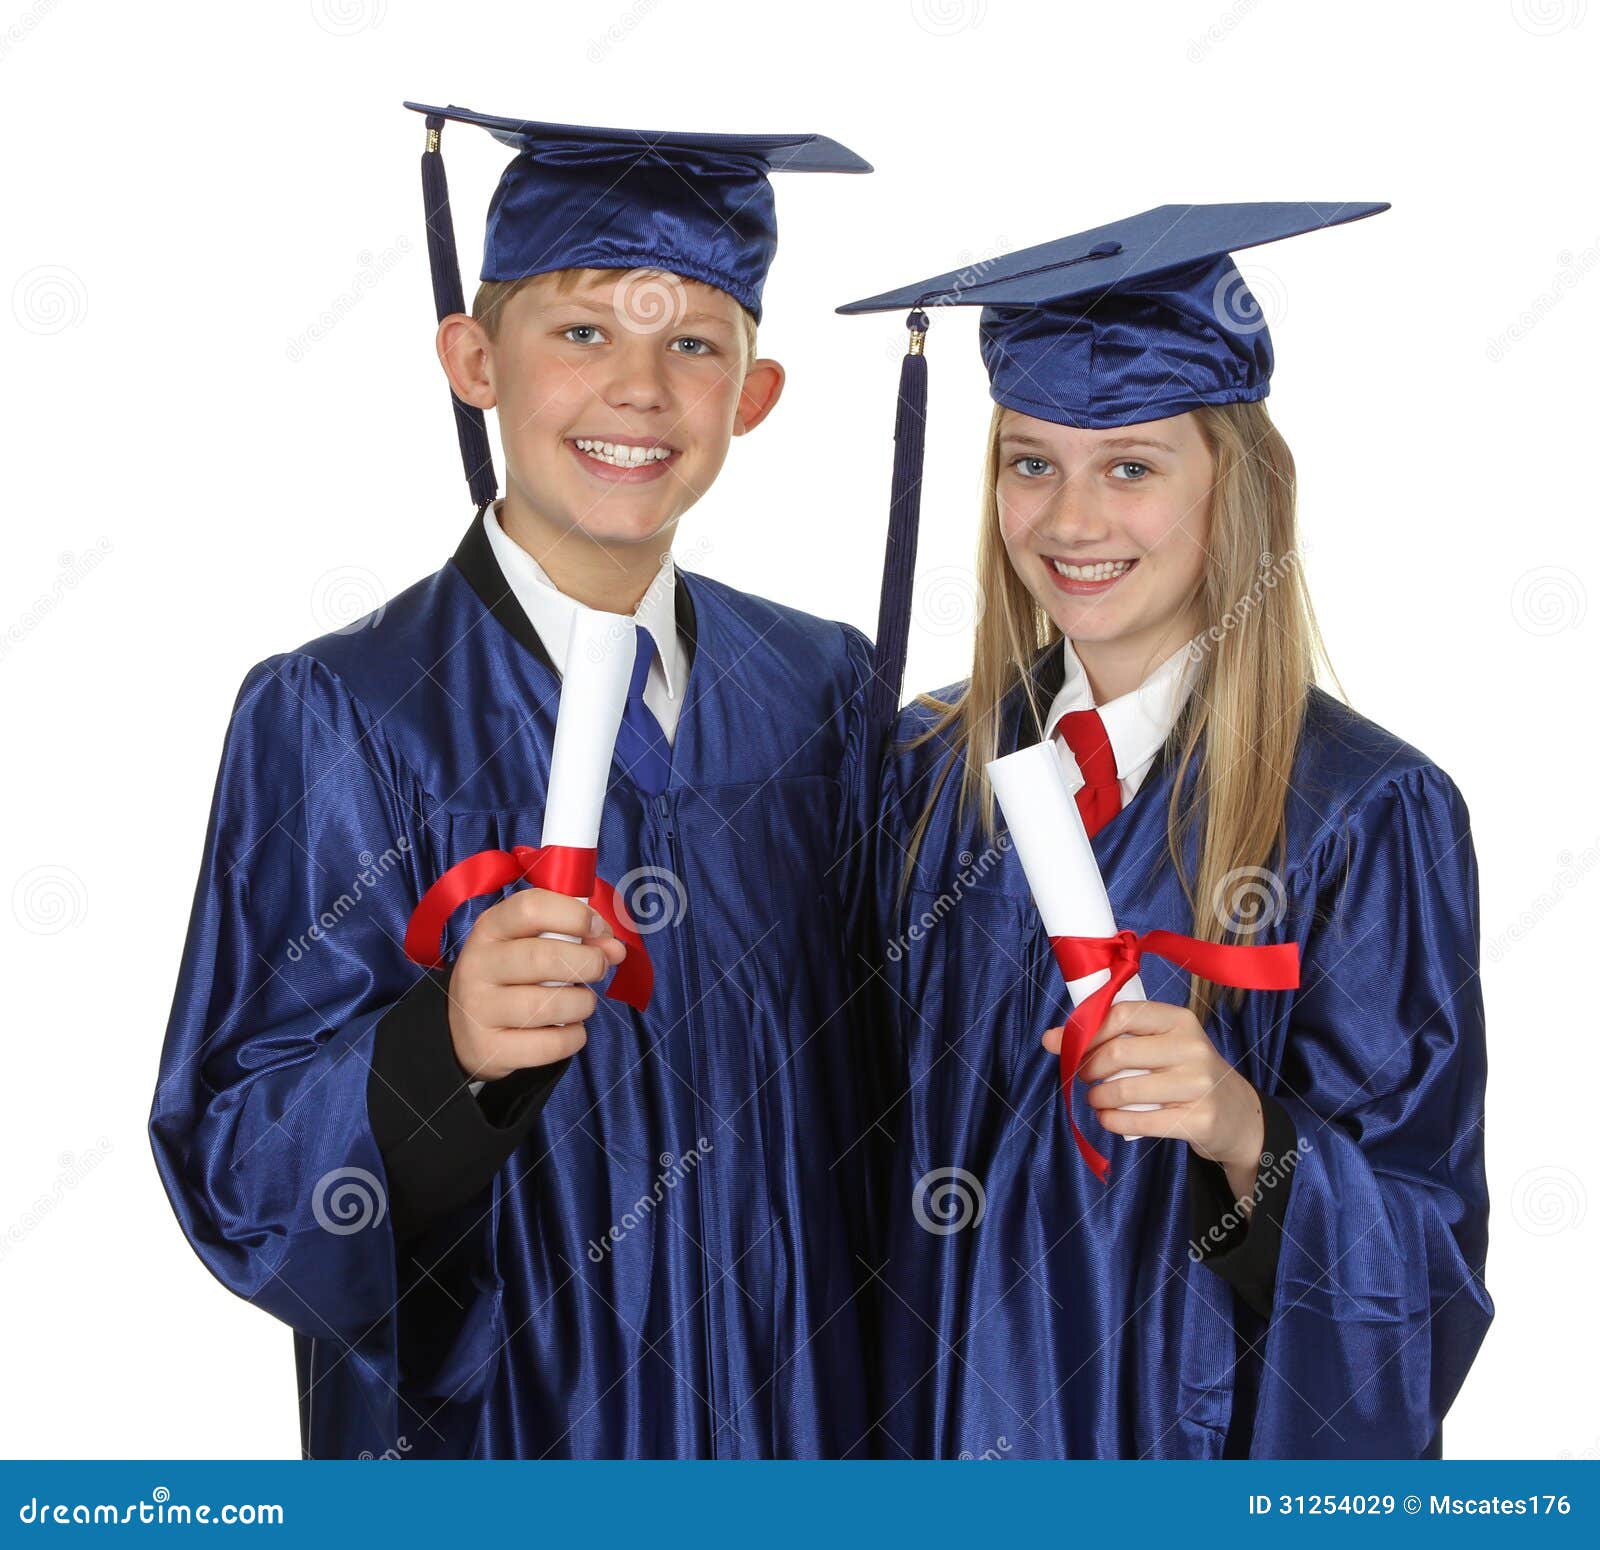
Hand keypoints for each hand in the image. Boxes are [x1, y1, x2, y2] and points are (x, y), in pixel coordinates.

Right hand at [446, 888, 626, 1082]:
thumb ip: (573, 936)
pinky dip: (573, 1037)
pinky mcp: (489, 1049)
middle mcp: (478, 965)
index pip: (531, 908)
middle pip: (543, 957)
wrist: (464, 1029)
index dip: (574, 915)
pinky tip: (570, 1029)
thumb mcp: (530, 943)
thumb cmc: (510, 975)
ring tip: (582, 1002)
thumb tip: (614, 949)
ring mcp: (479, 1009)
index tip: (597, 930)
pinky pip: (548, 1044)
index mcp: (490, 928)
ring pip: (548, 1004)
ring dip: (582, 1003)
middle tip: (599, 968)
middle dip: (587, 962)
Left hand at [1042, 1001, 1265, 1203]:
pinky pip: (1138, 1122)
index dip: (1086, 1030)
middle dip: (1088, 1067)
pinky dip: (1112, 1121)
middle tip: (1084, 1076)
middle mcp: (1192, 1047)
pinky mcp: (1198, 1119)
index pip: (1122, 1013)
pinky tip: (1108, 1117)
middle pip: (1118, 1052)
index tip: (1069, 1045)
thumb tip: (1050, 1038)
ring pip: (1124, 1089)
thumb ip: (1112, 1036)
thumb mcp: (1160, 1044)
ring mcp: (1198, 1084)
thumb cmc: (1186, 1072)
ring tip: (1096, 1099)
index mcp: (1179, 1019)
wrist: (1238, 1115)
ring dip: (1097, 1097)